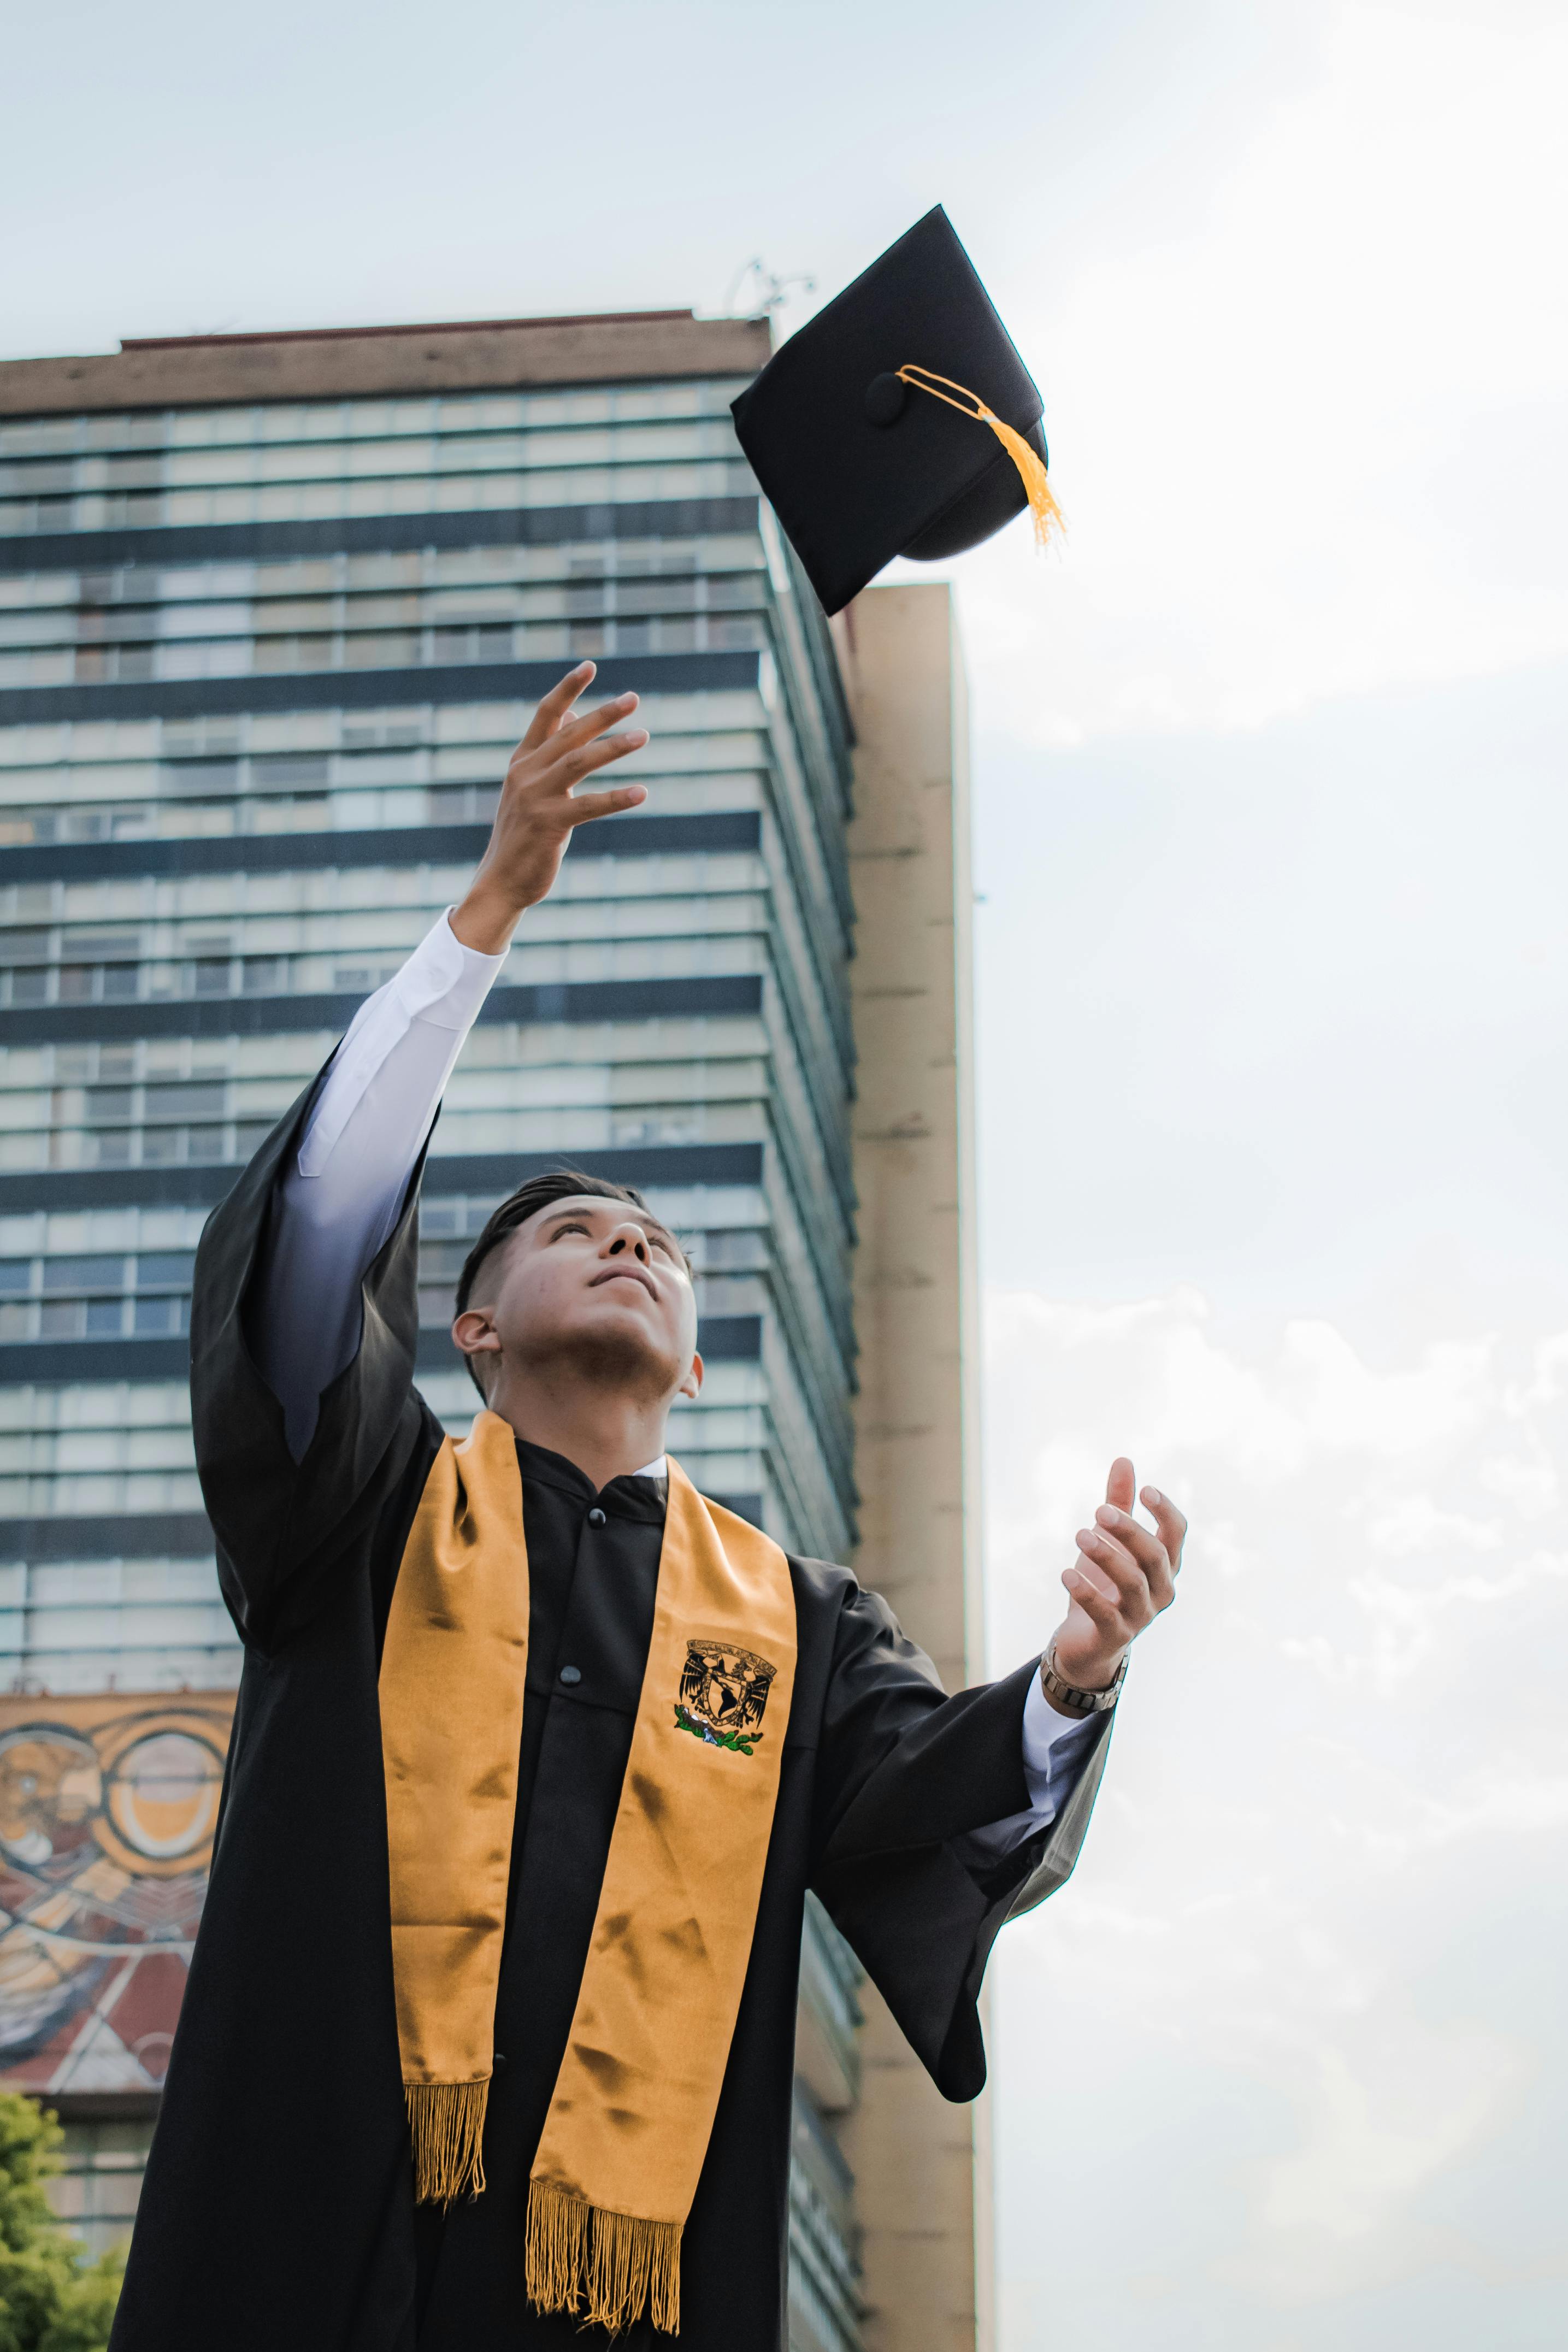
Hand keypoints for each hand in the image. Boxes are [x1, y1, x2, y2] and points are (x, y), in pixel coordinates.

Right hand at [450, 662, 648, 952]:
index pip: (546, 715)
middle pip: (569, 733)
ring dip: (614, 747)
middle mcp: (526, 773)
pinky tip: (642, 792)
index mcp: (522, 761)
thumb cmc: (524, 834)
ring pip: (580, 762)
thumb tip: (574, 718)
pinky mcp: (548, 825)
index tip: (591, 666)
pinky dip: (617, 798)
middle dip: (603, 714)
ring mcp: (535, 798)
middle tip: (634, 698)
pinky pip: (589, 806)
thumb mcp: (532, 788)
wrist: (501, 881)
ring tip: (644, 736)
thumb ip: (551, 754)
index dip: (568, 689)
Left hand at [1049, 1456, 1184, 1699]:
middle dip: (1129, 1531)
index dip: (1165, 1512)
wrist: (1087, 1639)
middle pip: (1155, 1556)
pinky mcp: (1116, 1635)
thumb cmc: (1104, 1582)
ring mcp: (1141, 1615)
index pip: (1177, 1534)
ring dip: (1107, 1557)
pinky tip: (1066, 1573)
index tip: (1146, 1490)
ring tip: (1079, 1535)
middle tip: (1098, 1510)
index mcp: (1164, 1563)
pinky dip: (1087, 1592)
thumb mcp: (1110, 1540)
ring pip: (1133, 1584)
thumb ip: (1119, 1503)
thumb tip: (1124, 1459)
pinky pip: (1105, 1614)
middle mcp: (1160, 1589)